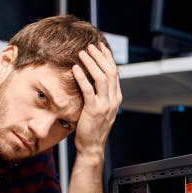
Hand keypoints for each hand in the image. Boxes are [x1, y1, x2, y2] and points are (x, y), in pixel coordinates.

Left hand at [71, 42, 122, 158]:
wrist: (92, 146)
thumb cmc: (92, 127)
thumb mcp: (101, 108)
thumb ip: (101, 94)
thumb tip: (94, 78)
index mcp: (116, 98)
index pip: (114, 72)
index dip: (107, 57)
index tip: (100, 47)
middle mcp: (113, 100)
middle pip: (110, 71)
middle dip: (100, 56)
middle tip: (90, 46)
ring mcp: (105, 105)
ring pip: (101, 78)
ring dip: (92, 63)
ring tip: (82, 53)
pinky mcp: (93, 110)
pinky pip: (88, 90)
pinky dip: (82, 77)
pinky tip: (75, 68)